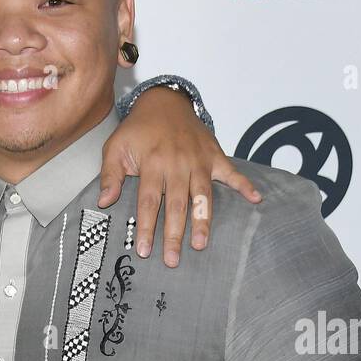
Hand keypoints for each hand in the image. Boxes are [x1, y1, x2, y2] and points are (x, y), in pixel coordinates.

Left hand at [98, 87, 262, 265]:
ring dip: (203, 220)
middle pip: (176, 205)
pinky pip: (232, 172)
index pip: (148, 202)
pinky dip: (245, 185)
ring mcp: (199, 160)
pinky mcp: (214, 155)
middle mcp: (178, 164)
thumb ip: (110, 176)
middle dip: (174, 234)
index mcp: (152, 164)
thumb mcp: (115, 148)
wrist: (164, 101)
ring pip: (202, 195)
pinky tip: (256, 200)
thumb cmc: (137, 130)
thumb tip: (104, 202)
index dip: (146, 227)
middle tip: (172, 260)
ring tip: (201, 244)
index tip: (144, 251)